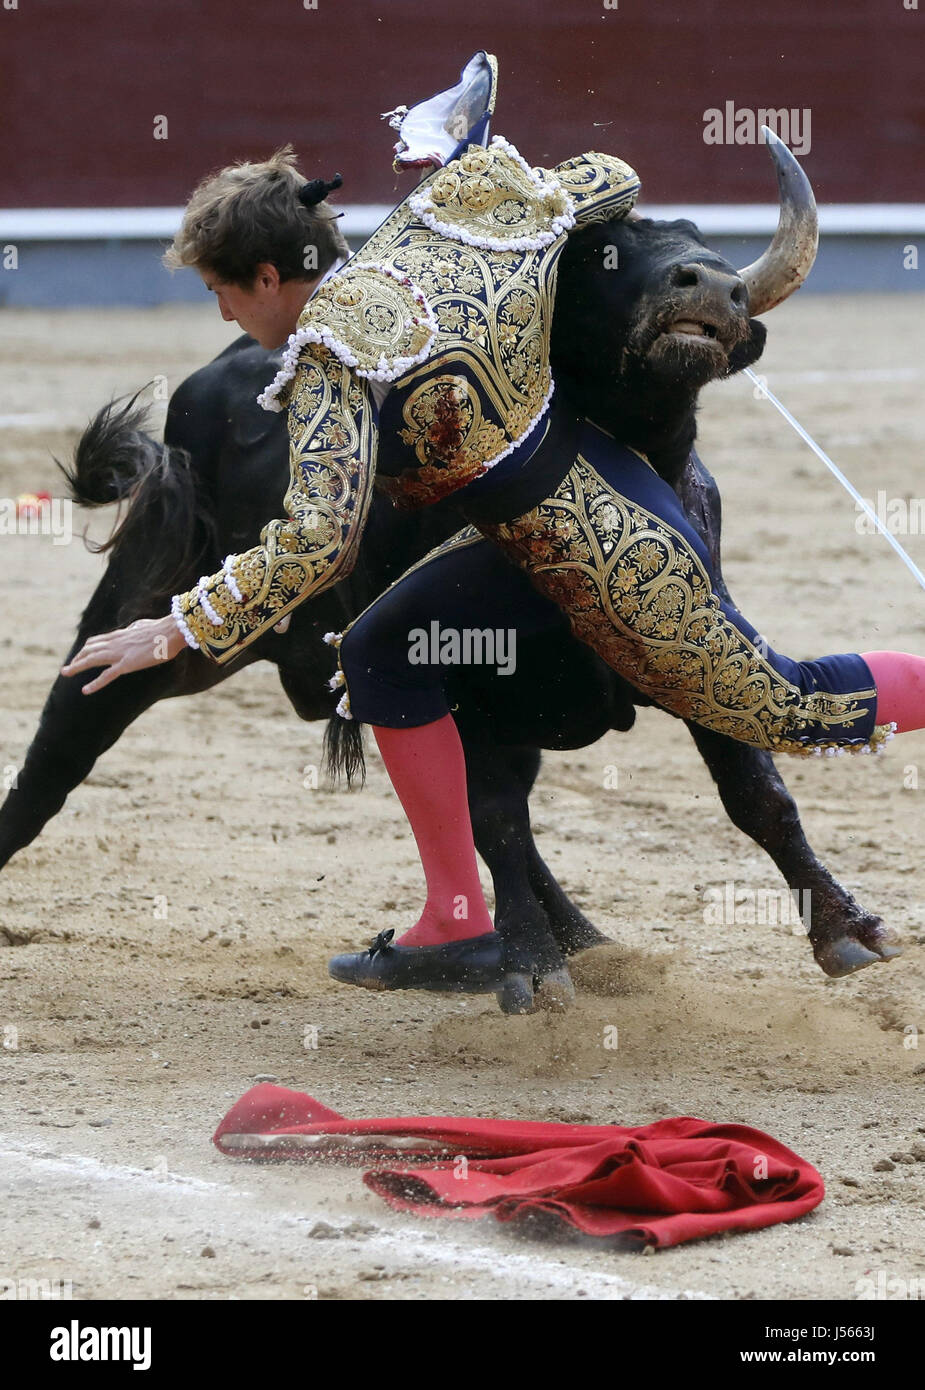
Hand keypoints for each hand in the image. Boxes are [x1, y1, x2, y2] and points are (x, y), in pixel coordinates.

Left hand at [61, 615, 186, 693]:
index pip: (96, 641)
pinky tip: (85, 690)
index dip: (86, 648)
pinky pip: (106, 676)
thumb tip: (136, 627)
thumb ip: (136, 628)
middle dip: (77, 658)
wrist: (169, 632)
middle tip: (67, 668)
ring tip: (65, 673)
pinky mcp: (126, 664)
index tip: (80, 654)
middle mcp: (115, 643)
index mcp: (120, 634)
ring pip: (91, 660)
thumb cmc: (162, 629)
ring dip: (76, 666)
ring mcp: (119, 654)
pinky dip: (94, 683)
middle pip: (89, 650)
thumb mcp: (144, 626)